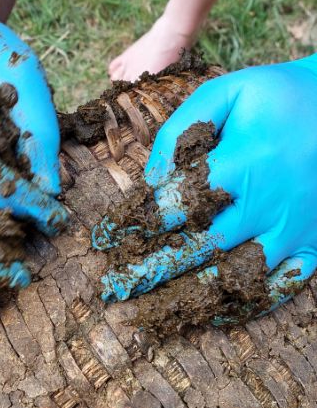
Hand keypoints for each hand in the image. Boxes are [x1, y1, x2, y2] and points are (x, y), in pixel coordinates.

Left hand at [93, 57, 316, 319]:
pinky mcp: (315, 245)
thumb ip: (181, 129)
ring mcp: (293, 230)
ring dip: (194, 297)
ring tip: (155, 312)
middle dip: (155, 270)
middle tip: (118, 288)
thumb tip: (151, 178)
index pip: (178, 205)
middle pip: (200, 249)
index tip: (111, 241)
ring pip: (237, 277)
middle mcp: (267, 204)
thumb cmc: (280, 97)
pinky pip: (281, 287)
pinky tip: (216, 315)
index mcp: (242, 163)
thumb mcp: (228, 92)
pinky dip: (249, 306)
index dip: (140, 225)